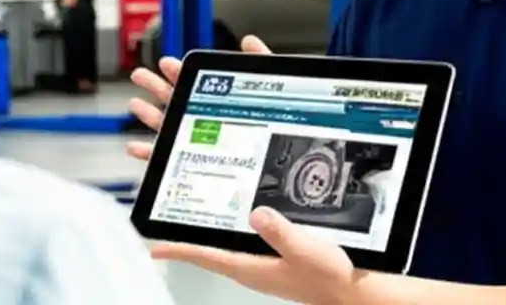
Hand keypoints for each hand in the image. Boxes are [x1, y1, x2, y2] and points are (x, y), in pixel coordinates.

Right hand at [125, 35, 269, 160]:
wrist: (288, 165)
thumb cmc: (281, 128)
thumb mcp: (276, 92)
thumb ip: (264, 64)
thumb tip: (249, 41)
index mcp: (221, 102)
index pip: (198, 84)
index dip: (181, 72)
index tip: (167, 63)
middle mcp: (206, 122)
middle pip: (177, 101)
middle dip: (157, 87)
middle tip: (141, 75)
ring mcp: (197, 145)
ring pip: (168, 127)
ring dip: (150, 115)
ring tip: (136, 104)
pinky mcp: (192, 168)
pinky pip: (166, 162)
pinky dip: (148, 155)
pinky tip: (136, 147)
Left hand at [151, 207, 361, 304]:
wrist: (350, 292)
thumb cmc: (329, 277)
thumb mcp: (305, 250)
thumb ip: (280, 232)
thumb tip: (256, 213)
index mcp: (252, 267)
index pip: (206, 256)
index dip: (179, 250)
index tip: (156, 247)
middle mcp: (250, 267)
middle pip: (207, 250)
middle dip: (184, 236)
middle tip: (162, 224)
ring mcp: (260, 265)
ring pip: (222, 248)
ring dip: (203, 234)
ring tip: (185, 219)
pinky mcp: (271, 261)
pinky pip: (239, 246)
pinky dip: (227, 233)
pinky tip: (232, 221)